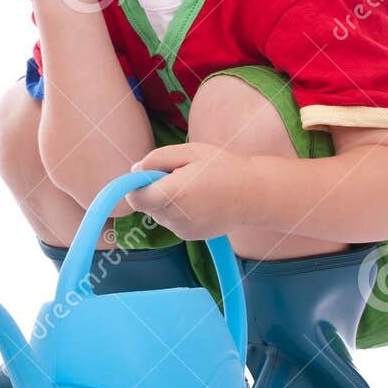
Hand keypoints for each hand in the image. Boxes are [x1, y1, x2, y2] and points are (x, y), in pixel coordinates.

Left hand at [126, 143, 251, 240]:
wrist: (253, 195)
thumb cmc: (222, 168)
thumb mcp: (189, 152)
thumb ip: (156, 159)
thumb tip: (134, 170)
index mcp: (173, 194)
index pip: (134, 197)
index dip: (135, 185)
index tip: (148, 173)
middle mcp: (175, 217)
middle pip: (146, 204)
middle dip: (154, 189)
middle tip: (179, 174)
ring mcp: (182, 230)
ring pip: (158, 213)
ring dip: (166, 199)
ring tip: (193, 187)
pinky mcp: (189, 236)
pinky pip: (172, 220)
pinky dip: (177, 210)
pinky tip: (199, 200)